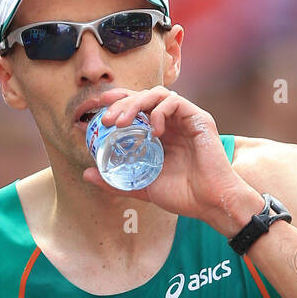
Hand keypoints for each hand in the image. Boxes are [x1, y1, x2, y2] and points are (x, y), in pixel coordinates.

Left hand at [82, 86, 261, 229]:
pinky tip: (154, 130)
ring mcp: (185, 119)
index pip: (136, 108)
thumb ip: (116, 181)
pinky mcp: (199, 119)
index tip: (99, 108)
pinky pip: (176, 102)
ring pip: (157, 94)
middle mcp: (171, 122)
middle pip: (143, 98)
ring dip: (136, 104)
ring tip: (122, 123)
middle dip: (122, 103)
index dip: (118, 102)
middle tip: (106, 119)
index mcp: (159, 134)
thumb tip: (86, 175)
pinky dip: (161, 111)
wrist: (210, 203)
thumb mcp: (142, 187)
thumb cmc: (182, 196)